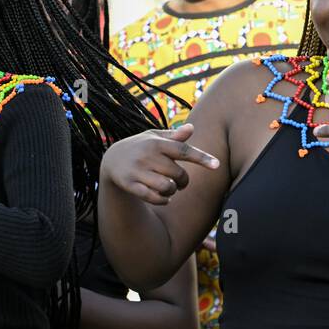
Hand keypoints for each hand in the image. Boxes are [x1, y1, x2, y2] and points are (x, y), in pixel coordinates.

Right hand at [99, 123, 220, 204]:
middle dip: (183, 181)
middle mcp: (147, 155)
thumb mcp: (154, 138)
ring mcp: (137, 170)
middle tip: (181, 182)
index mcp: (156, 142)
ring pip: (167, 186)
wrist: (111, 160)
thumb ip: (173, 136)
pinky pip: (153, 197)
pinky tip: (164, 198)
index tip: (217, 165)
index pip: (183, 150)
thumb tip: (191, 128)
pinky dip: (163, 200)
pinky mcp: (130, 185)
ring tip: (170, 189)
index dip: (201, 158)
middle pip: (177, 173)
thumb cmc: (141, 147)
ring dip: (172, 191)